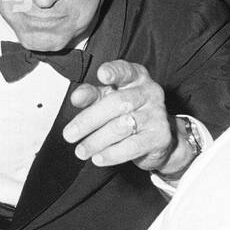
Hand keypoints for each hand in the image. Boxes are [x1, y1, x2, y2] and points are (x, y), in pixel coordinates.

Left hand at [62, 60, 180, 171]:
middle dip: (89, 120)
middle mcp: (149, 93)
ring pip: (122, 127)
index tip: (101, 75)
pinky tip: (98, 158)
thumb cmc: (129, 113)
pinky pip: (132, 146)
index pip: (125, 71)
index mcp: (136, 78)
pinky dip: (112, 154)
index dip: (114, 71)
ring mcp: (157, 114)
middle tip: (69, 134)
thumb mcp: (108, 99)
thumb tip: (76, 97)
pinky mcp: (160, 137)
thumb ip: (91, 95)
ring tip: (81, 151)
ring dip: (96, 141)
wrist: (158, 139)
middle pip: (117, 103)